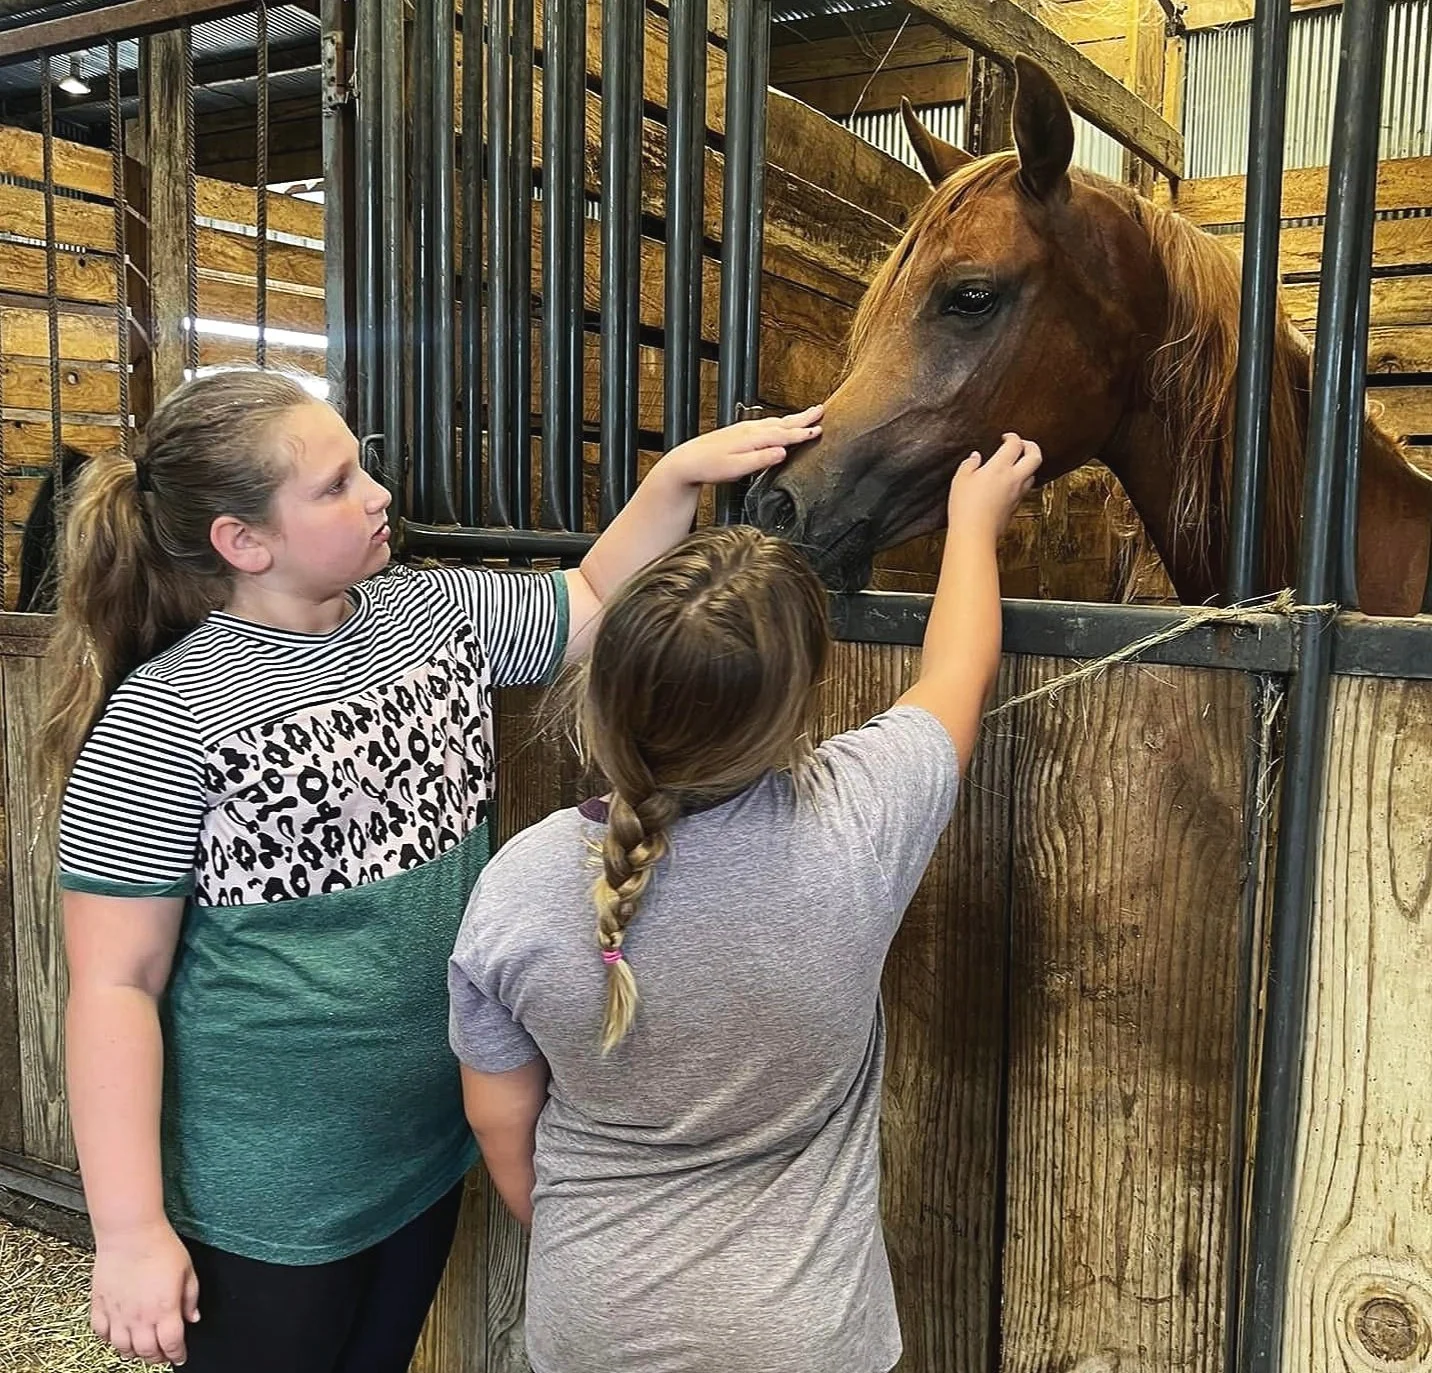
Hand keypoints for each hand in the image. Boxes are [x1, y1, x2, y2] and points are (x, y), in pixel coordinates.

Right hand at [90, 1220, 199, 1365]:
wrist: (130, 1232)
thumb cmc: (160, 1246)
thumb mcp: (187, 1270)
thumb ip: (191, 1297)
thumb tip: (193, 1317)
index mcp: (164, 1309)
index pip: (171, 1344)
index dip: (177, 1354)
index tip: (180, 1356)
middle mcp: (140, 1317)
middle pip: (147, 1352)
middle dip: (157, 1357)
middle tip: (163, 1354)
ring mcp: (117, 1313)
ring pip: (123, 1348)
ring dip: (134, 1352)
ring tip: (142, 1347)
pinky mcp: (100, 1306)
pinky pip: (102, 1333)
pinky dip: (110, 1340)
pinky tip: (118, 1335)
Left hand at [658, 405, 823, 486]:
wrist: (688, 461)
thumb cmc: (710, 467)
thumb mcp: (737, 468)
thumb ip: (761, 460)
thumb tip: (783, 452)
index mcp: (752, 438)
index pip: (783, 435)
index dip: (803, 433)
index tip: (819, 430)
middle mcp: (749, 430)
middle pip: (782, 422)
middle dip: (803, 417)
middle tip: (821, 410)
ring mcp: (744, 429)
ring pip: (775, 421)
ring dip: (793, 418)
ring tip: (808, 414)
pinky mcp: (739, 432)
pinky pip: (767, 424)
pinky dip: (780, 422)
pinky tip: (780, 424)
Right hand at [947, 433, 1041, 542]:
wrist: (975, 533)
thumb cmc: (966, 507)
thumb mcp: (960, 479)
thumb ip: (969, 464)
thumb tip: (975, 457)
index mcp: (1000, 467)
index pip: (1015, 444)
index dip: (1012, 436)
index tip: (1006, 437)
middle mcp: (1014, 478)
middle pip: (1035, 456)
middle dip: (1031, 446)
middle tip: (1023, 445)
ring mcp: (1017, 493)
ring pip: (1033, 474)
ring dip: (1028, 466)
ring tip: (1017, 465)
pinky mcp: (1016, 507)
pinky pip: (1024, 490)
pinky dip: (1021, 482)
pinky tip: (1010, 484)